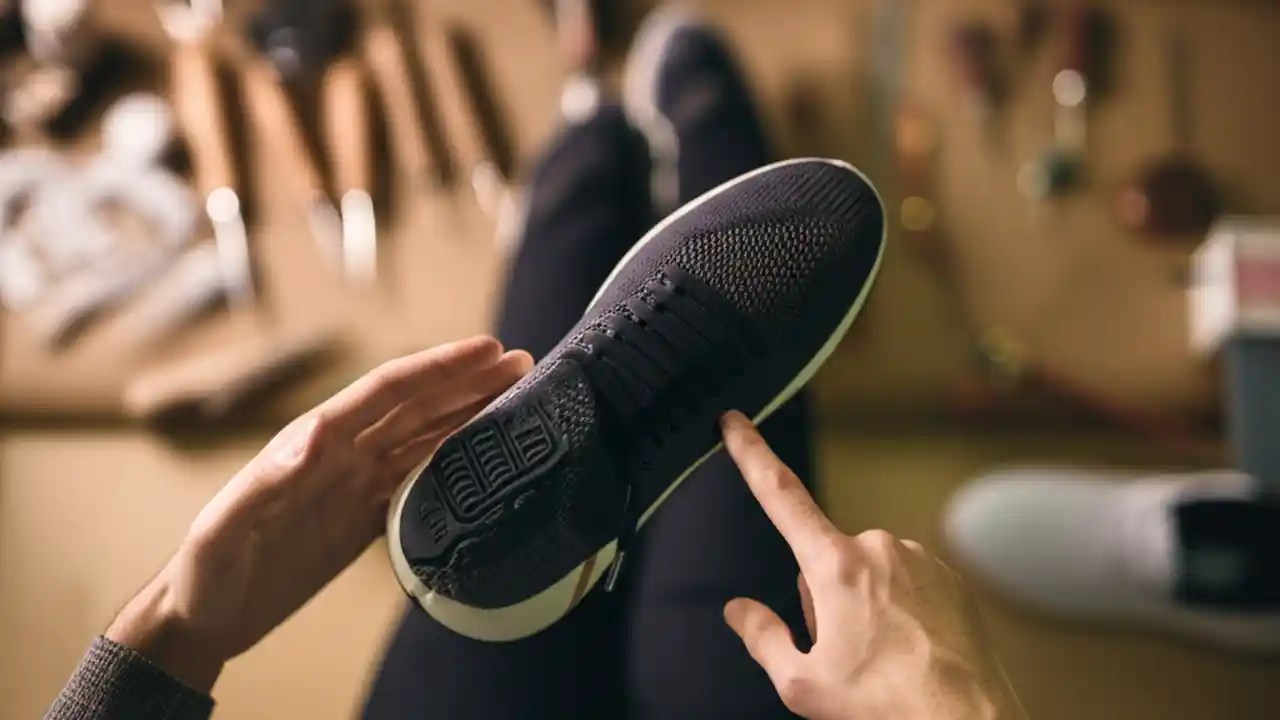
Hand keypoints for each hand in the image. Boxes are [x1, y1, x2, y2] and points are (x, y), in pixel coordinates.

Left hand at [106, 337, 531, 691]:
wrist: (203, 619)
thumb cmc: (204, 574)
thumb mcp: (223, 532)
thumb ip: (262, 486)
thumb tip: (312, 443)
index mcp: (310, 444)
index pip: (384, 393)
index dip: (436, 369)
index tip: (485, 350)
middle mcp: (339, 455)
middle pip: (415, 406)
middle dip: (467, 381)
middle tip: (522, 364)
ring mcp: (353, 485)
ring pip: (423, 437)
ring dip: (467, 414)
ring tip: (515, 397)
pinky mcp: (361, 518)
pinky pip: (416, 480)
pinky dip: (453, 464)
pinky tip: (482, 458)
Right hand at [718, 411, 1024, 719]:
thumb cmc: (888, 705)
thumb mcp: (802, 684)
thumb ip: (763, 638)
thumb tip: (739, 611)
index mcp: (835, 567)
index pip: (779, 495)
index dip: (750, 454)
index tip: (735, 423)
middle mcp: (879, 549)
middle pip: (824, 560)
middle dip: (825, 596)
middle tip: (845, 649)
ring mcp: (919, 559)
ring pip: (867, 573)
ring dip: (865, 605)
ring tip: (883, 657)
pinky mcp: (949, 576)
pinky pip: (906, 583)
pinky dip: (901, 611)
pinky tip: (910, 650)